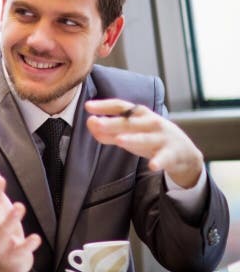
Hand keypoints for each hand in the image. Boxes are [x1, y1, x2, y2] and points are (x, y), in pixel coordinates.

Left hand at [85, 99, 202, 187]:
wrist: (184, 152)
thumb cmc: (150, 139)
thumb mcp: (129, 133)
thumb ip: (108, 131)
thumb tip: (89, 122)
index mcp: (139, 115)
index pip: (121, 106)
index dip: (104, 106)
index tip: (88, 106)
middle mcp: (151, 122)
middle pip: (130, 122)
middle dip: (114, 122)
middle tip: (98, 123)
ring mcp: (162, 137)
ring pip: (146, 138)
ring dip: (134, 138)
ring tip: (120, 140)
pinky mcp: (171, 154)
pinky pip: (164, 158)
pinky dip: (159, 161)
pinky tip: (152, 166)